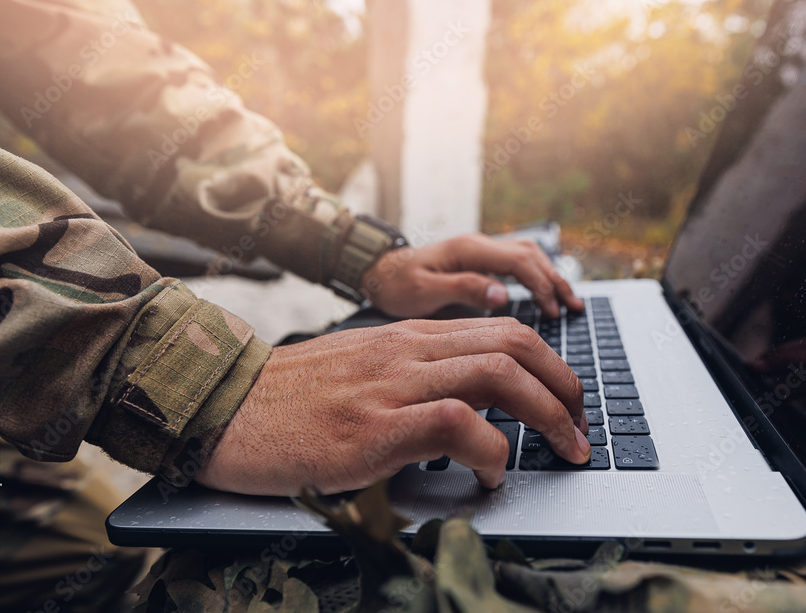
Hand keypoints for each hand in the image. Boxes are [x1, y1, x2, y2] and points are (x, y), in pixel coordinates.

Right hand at [195, 318, 589, 495]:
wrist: (224, 408)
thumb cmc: (291, 398)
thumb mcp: (361, 368)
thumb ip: (412, 375)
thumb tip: (464, 405)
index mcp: (408, 337)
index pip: (501, 332)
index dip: (549, 364)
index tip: (567, 399)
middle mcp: (408, 351)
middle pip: (514, 345)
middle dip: (564, 386)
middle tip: (581, 426)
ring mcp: (391, 385)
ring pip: (497, 374)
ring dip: (547, 416)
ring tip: (565, 450)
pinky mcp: (372, 428)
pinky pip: (456, 424)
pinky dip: (491, 449)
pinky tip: (492, 475)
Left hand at [361, 233, 583, 318]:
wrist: (377, 270)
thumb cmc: (394, 284)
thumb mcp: (422, 292)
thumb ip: (462, 289)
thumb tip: (503, 294)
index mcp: (468, 250)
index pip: (519, 262)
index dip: (542, 286)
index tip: (555, 312)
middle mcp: (478, 244)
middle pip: (531, 255)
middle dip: (555, 280)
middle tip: (573, 309)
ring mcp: (480, 250)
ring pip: (527, 255)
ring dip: (550, 275)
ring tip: (570, 302)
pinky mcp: (478, 260)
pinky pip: (517, 262)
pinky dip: (537, 275)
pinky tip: (547, 293)